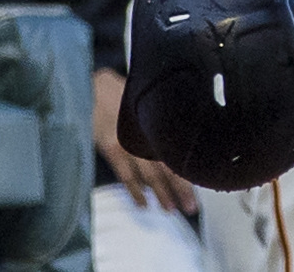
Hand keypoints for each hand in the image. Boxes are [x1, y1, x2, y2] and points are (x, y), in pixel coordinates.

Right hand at [92, 69, 197, 213]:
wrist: (94, 84)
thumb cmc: (125, 90)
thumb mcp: (149, 99)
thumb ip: (164, 118)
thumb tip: (183, 137)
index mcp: (160, 121)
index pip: (179, 152)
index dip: (190, 173)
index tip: (199, 187)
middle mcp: (149, 133)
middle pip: (168, 167)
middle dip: (180, 190)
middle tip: (190, 208)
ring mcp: (130, 142)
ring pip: (149, 174)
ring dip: (160, 194)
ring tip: (170, 209)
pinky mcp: (112, 147)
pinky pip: (126, 175)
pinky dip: (135, 190)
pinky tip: (143, 203)